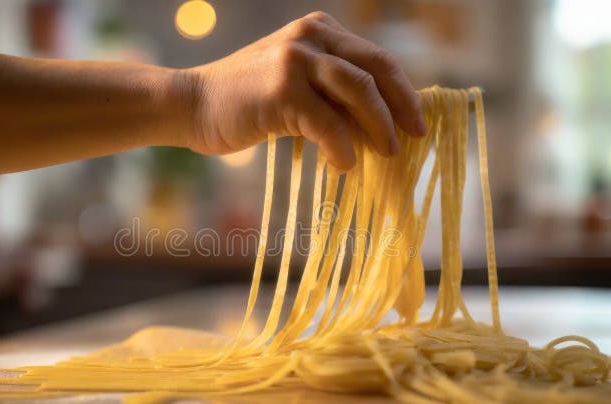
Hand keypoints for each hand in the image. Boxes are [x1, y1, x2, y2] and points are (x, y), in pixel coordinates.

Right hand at [185, 11, 426, 170]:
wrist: (193, 105)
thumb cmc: (246, 102)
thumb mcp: (296, 84)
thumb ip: (331, 92)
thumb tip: (382, 124)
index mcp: (319, 30)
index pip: (376, 58)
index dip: (403, 91)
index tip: (417, 121)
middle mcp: (310, 35)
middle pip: (376, 69)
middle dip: (402, 107)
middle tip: (413, 138)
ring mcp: (295, 59)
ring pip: (359, 91)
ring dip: (379, 127)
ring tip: (386, 154)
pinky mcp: (281, 89)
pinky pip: (329, 124)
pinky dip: (343, 149)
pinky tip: (343, 165)